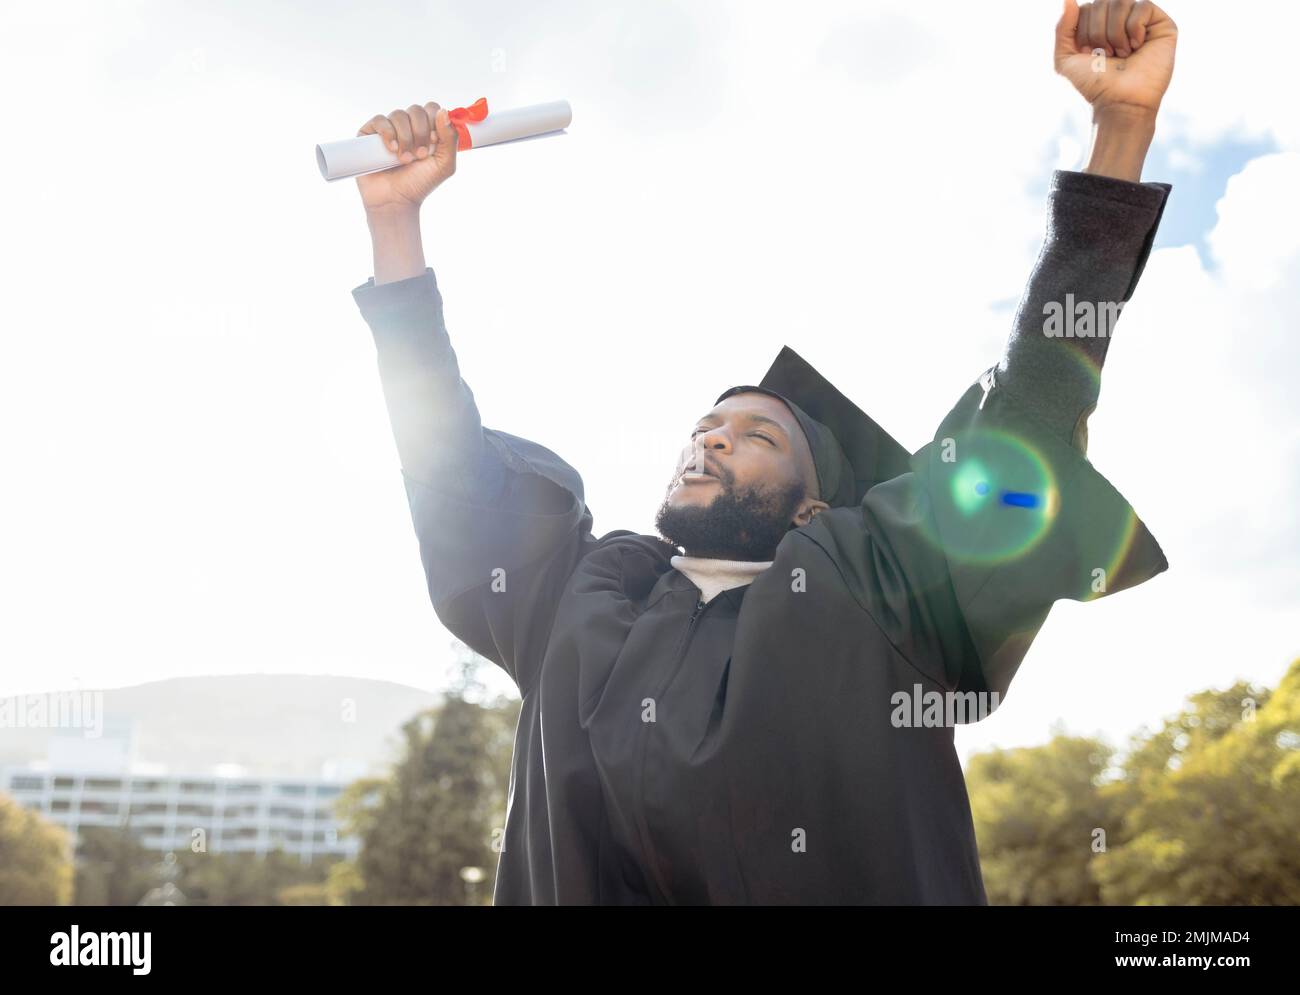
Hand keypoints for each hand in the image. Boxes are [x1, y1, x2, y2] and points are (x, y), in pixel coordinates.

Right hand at [355, 101, 458, 214]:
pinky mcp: (370, 134)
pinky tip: (392, 149)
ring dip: (405, 138)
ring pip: (399, 115)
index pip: (431, 108)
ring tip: (405, 159)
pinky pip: (380, 120)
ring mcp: (389, 129)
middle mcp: (407, 126)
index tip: (433, 142)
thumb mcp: (444, 164)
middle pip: (416, 110)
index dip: (434, 121)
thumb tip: (443, 111)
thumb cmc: (420, 183)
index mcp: (426, 130)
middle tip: (420, 155)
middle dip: (421, 133)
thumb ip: (450, 139)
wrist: (396, 200)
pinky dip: (388, 133)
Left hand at [1055, 0, 1177, 116]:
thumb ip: (1062, 29)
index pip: (1085, 8)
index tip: (1090, 55)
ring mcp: (1141, 20)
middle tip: (1107, 56)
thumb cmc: (1095, 84)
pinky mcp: (1161, 23)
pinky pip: (1143, 5)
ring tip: (1121, 53)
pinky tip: (1137, 46)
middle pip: (1102, 1)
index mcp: (1098, 25)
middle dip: (1098, 32)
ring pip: (1122, 0)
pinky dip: (1134, 28)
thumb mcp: (1065, 59)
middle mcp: (1119, 20)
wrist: (1120, 101)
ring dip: (1115, 32)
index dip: (1084, 32)